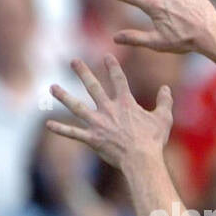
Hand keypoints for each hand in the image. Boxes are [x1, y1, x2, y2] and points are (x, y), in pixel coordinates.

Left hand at [46, 56, 172, 170]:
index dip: (113, 66)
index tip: (107, 56)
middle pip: (93, 87)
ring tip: (53, 87)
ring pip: (77, 107)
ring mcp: (98, 123)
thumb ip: (164, 102)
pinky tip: (48, 124)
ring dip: (64, 96)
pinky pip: (73, 133)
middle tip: (73, 61)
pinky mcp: (92, 138)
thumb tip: (166, 88)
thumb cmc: (154, 140)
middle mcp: (108, 109)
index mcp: (126, 103)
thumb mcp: (164, 118)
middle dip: (83, 72)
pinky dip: (61, 129)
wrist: (142, 159)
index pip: (118, 80)